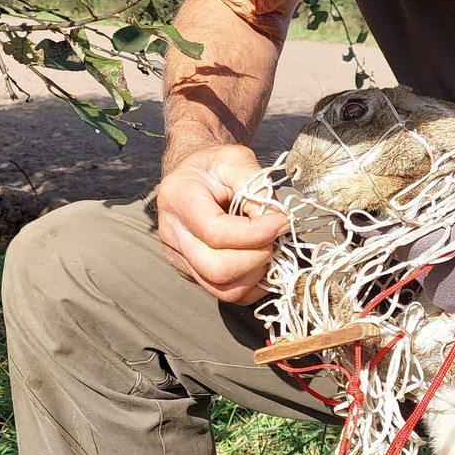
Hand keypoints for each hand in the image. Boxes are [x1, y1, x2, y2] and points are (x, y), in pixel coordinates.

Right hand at [156, 143, 290, 304]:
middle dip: (257, 258)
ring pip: (222, 289)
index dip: (256, 233)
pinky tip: (262, 263)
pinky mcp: (192, 273)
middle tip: (275, 238)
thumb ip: (257, 186)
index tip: (281, 221)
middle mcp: (173, 234)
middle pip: (217, 269)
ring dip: (256, 275)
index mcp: (179, 199)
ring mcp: (179, 258)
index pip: (216, 232)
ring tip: (270, 249)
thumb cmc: (214, 165)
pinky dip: (251, 285)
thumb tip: (276, 222)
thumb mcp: (237, 160)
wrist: (193, 173)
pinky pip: (225, 294)